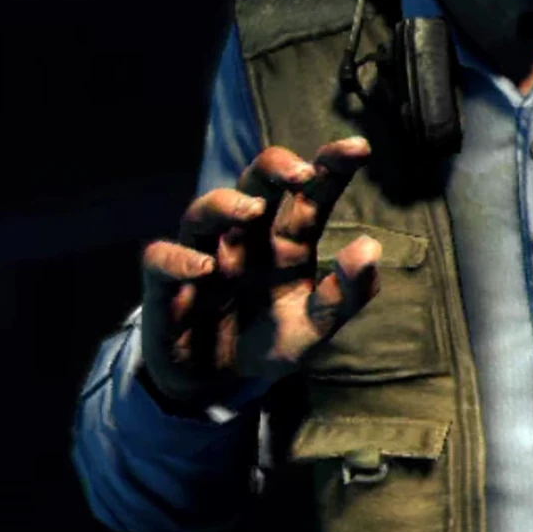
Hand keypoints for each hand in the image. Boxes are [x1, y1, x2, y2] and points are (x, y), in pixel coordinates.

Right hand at [140, 136, 380, 406]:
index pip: (309, 193)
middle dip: (276, 167)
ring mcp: (204, 255)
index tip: (360, 147)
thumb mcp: (314, 329)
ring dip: (226, 204)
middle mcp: (246, 236)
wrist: (217, 384)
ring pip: (205, 211)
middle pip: (256, 182)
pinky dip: (179, 259)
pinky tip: (203, 268)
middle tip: (302, 171)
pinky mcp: (167, 287)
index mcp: (288, 240)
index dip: (331, 166)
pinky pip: (162, 259)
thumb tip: (370, 248)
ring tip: (252, 209)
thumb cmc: (270, 340)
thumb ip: (344, 295)